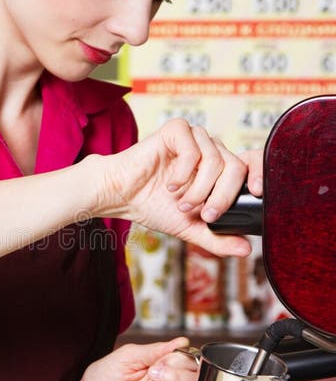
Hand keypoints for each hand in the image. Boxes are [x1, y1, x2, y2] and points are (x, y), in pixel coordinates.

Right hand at [93, 119, 260, 256]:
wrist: (122, 196)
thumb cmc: (153, 205)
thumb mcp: (191, 228)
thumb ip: (217, 238)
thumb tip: (246, 250)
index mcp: (219, 167)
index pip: (251, 162)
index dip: (260, 173)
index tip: (255, 193)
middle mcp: (210, 149)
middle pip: (235, 167)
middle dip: (221, 196)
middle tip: (202, 213)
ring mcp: (195, 137)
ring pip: (215, 161)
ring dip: (198, 189)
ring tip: (180, 201)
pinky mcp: (177, 130)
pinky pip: (193, 151)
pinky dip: (183, 173)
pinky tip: (171, 184)